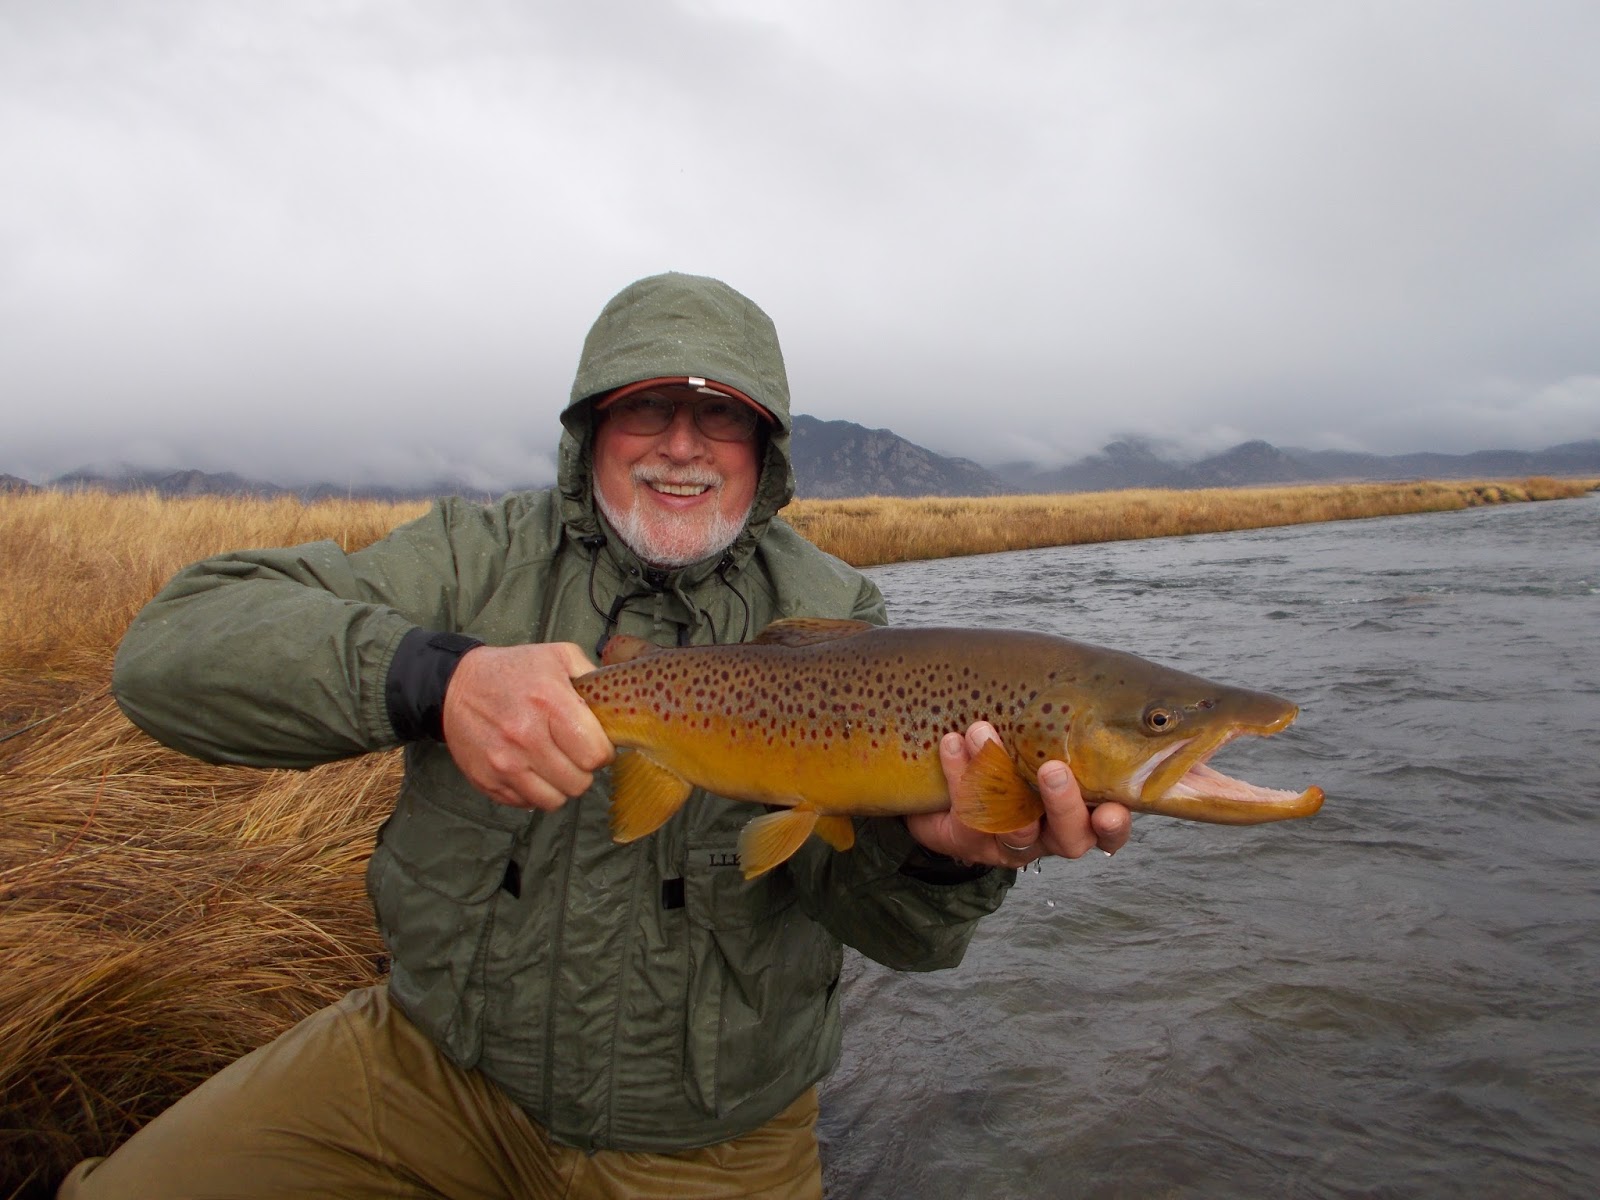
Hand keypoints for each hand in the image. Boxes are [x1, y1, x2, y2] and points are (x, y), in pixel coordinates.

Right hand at [441, 642, 614, 810]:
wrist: (455, 685)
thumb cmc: (514, 671)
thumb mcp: (558, 656)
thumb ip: (593, 677)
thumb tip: (620, 703)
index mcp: (549, 704)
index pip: (595, 755)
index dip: (602, 752)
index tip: (595, 744)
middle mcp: (526, 737)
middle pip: (579, 782)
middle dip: (583, 770)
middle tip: (573, 753)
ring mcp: (504, 764)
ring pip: (555, 800)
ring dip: (560, 785)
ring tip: (554, 763)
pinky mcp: (487, 781)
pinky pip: (527, 804)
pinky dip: (534, 792)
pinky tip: (531, 769)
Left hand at [905, 721, 1131, 868]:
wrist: (946, 774)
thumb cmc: (1013, 742)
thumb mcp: (1042, 730)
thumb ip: (1065, 721)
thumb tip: (1086, 681)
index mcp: (1081, 810)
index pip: (1109, 829)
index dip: (1113, 826)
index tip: (1111, 809)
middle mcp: (1050, 833)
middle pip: (1069, 838)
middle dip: (1063, 805)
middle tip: (1052, 769)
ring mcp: (1011, 842)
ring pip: (1014, 828)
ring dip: (998, 778)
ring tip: (982, 731)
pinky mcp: (970, 842)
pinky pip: (968, 818)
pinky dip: (959, 774)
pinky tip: (952, 743)